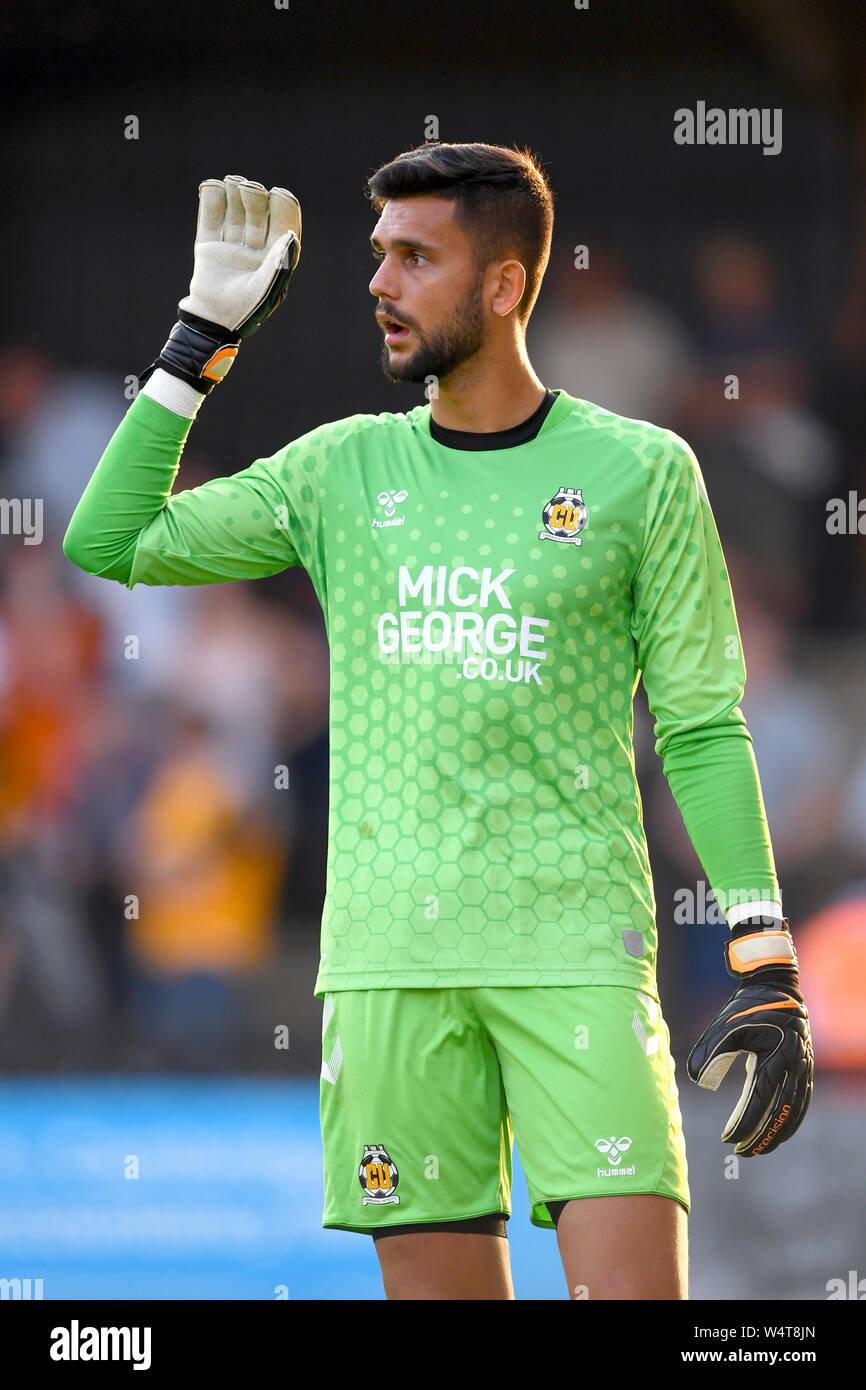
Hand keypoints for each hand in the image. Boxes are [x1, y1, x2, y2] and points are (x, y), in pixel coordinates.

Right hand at [180, 174, 300, 334]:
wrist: (212, 320)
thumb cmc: (246, 308)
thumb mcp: (267, 286)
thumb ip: (279, 261)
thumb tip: (291, 235)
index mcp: (275, 257)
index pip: (283, 224)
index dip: (284, 207)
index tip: (280, 193)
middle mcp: (255, 249)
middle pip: (258, 214)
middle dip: (255, 198)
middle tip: (249, 188)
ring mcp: (231, 246)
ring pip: (235, 213)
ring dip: (235, 194)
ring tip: (232, 181)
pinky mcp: (209, 246)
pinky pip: (210, 219)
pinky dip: (211, 201)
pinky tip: (213, 185)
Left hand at [687, 917, 813, 1154]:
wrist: (775, 986)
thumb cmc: (746, 1006)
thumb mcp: (723, 1026)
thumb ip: (709, 1053)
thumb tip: (697, 1080)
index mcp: (776, 1056)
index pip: (760, 1100)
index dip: (745, 1123)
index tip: (728, 1138)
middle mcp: (794, 1065)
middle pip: (781, 1111)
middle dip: (763, 1135)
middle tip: (744, 1152)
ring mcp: (803, 1066)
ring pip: (794, 1108)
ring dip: (779, 1131)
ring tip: (760, 1148)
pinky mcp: (804, 1065)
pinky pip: (801, 1099)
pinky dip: (791, 1117)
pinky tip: (779, 1128)